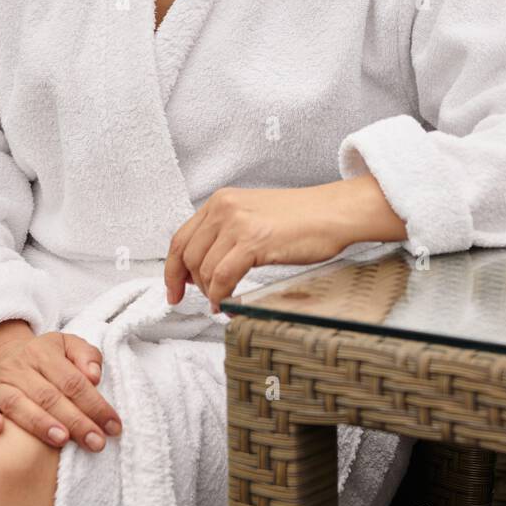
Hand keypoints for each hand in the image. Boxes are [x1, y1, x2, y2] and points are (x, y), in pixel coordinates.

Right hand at [0, 323, 122, 452]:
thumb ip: (87, 355)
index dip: (95, 404)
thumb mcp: (68, 345)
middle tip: (96, 442)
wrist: (3, 353)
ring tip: (62, 440)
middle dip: (76, 421)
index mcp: (44, 352)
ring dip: (40, 423)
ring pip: (18, 404)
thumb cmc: (45, 356)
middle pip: (50, 396)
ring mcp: (0, 383)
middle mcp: (21, 367)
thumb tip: (95, 376)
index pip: (73, 381)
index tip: (113, 426)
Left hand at [163, 182, 356, 313]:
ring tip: (223, 302)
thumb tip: (206, 264)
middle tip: (201, 300)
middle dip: (189, 285)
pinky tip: (231, 304)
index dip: (172, 269)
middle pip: (186, 255)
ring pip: (203, 269)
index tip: (174, 288)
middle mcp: (224, 207)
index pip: (181, 238)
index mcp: (222, 200)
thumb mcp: (253, 216)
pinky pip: (222, 278)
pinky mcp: (252, 241)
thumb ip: (227, 233)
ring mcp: (237, 223)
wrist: (333, 212)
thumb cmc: (302, 218)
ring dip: (210, 294)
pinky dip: (222, 297)